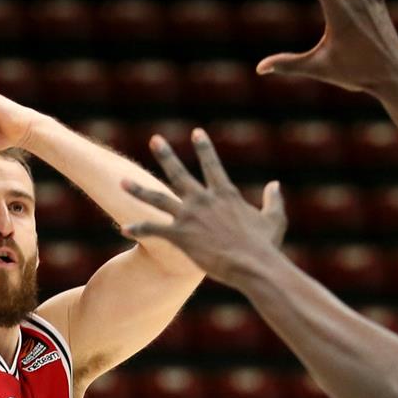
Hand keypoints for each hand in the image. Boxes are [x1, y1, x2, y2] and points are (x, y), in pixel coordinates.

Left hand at [121, 129, 286, 286]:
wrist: (253, 265)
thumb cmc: (266, 245)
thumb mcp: (274, 219)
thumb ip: (273, 200)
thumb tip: (275, 185)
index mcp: (225, 193)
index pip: (212, 164)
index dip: (204, 147)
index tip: (196, 133)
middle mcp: (203, 199)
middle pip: (178, 173)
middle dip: (166, 155)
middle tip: (155, 140)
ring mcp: (189, 216)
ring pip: (158, 198)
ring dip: (138, 189)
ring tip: (122, 181)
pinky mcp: (181, 235)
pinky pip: (154, 230)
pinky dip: (139, 228)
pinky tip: (124, 228)